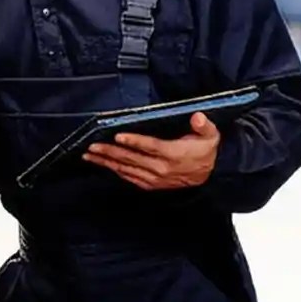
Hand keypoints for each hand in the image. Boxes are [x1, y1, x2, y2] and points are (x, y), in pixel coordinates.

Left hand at [82, 112, 220, 190]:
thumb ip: (204, 126)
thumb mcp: (210, 136)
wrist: (206, 176)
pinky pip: (130, 177)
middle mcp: (161, 168)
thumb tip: (197, 117)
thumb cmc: (204, 152)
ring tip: (90, 155)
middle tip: (92, 146)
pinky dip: (115, 171)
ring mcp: (154, 178)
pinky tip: (104, 165)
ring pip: (127, 169)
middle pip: (132, 158)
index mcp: (173, 154)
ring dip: (107, 162)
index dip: (134, 141)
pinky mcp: (150, 184)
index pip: (151, 146)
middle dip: (110, 151)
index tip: (118, 136)